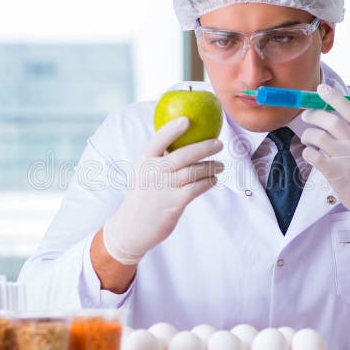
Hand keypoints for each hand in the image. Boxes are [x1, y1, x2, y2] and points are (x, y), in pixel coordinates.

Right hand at [103, 117, 223, 264]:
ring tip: (220, 166)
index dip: (173, 129)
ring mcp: (163, 188)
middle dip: (204, 147)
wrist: (130, 229)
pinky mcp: (174, 204)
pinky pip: (197, 188)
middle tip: (218, 144)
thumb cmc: (143, 197)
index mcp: (144, 161)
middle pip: (183, 155)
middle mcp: (152, 173)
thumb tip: (184, 142)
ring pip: (194, 172)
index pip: (159, 140)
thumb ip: (159, 160)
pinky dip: (208, 182)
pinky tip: (213, 180)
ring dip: (211, 166)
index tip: (187, 120)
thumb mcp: (144, 174)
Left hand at [300, 83, 349, 241]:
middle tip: (306, 115)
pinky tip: (311, 154)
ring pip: (318, 136)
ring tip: (308, 138)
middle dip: (313, 114)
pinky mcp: (335, 172)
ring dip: (308, 134)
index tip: (321, 89)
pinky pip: (313, 155)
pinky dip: (308, 152)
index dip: (333, 96)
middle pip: (329, 119)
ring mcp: (347, 157)